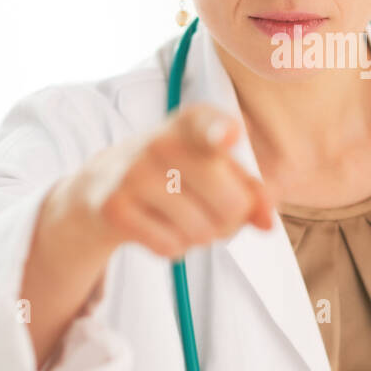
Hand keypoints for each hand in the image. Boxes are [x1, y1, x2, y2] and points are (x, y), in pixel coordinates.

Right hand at [77, 103, 275, 261]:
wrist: (102, 184)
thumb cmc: (177, 173)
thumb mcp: (215, 169)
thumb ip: (250, 191)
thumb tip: (268, 221)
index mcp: (193, 123)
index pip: (208, 125)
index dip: (221, 132)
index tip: (229, 136)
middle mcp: (161, 142)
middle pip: (231, 204)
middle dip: (232, 220)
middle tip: (212, 210)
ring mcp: (134, 174)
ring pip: (202, 231)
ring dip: (203, 236)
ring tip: (182, 216)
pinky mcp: (115, 208)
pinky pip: (171, 247)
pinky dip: (175, 247)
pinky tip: (159, 227)